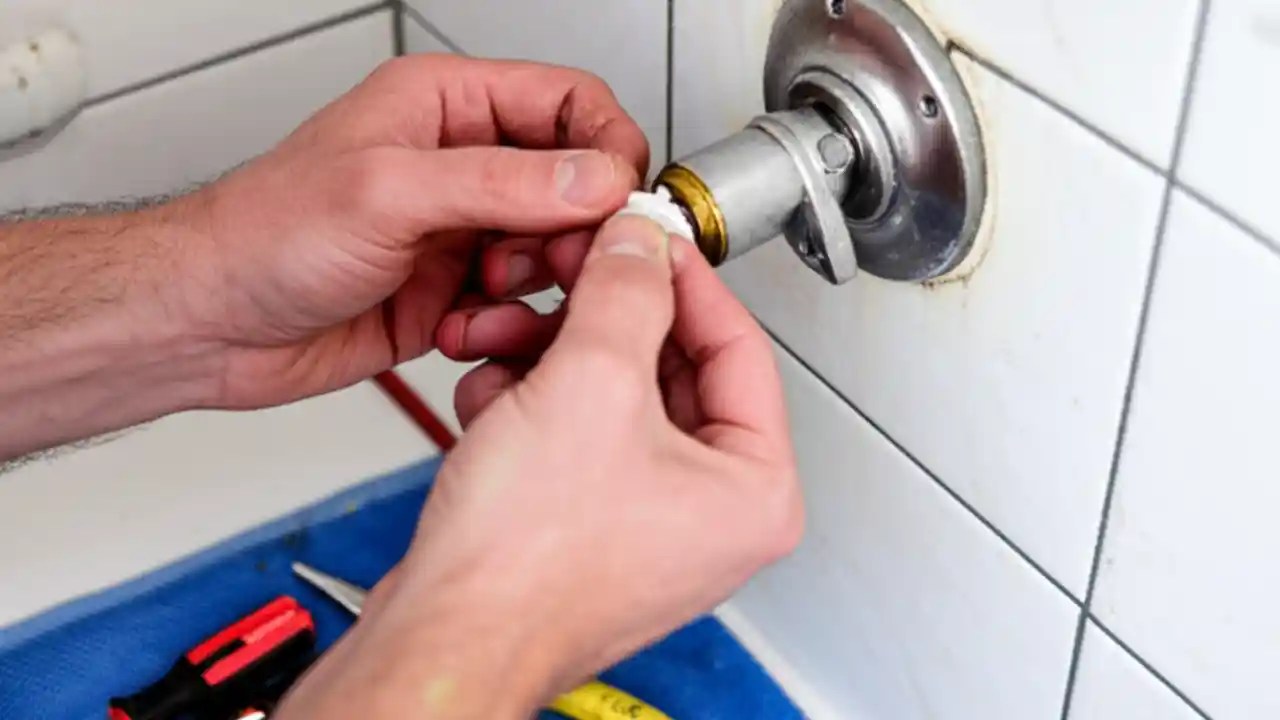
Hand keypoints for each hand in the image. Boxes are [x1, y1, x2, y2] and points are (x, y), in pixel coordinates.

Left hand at [176, 54, 647, 407]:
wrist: (212, 325)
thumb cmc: (264, 236)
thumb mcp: (387, 192)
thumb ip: (500, 183)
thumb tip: (597, 178)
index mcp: (448, 108)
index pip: (570, 104)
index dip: (608, 149)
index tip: (618, 204)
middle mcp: (463, 166)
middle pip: (577, 188)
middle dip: (574, 235)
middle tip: (555, 268)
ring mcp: (463, 232)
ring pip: (556, 255)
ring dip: (537, 289)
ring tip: (486, 299)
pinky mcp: (457, 294)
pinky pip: (522, 310)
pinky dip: (505, 329)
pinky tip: (458, 333)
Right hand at [276, 216, 802, 718]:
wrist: (441, 637)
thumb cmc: (523, 566)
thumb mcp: (589, 385)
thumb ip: (626, 292)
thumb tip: (642, 241)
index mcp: (755, 491)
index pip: (738, 345)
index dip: (684, 277)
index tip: (645, 236)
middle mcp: (712, 511)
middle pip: (670, 368)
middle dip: (601, 317)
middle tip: (571, 269)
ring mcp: (650, 520)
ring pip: (612, 396)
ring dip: (552, 356)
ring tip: (504, 338)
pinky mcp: (590, 523)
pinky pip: (577, 433)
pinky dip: (532, 406)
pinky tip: (491, 402)